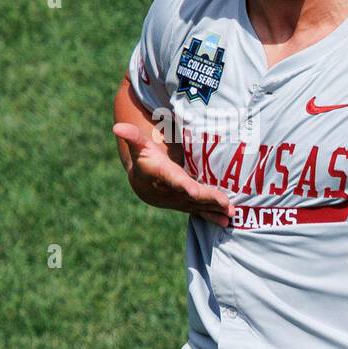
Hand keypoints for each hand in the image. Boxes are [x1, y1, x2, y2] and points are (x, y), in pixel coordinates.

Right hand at [112, 122, 234, 226]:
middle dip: (208, 199)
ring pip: (199, 205)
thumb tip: (116, 126)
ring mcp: (180, 200)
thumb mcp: (138, 146)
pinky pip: (200, 211)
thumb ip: (132, 136)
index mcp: (162, 176)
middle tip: (224, 203)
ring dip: (215, 209)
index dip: (183, 185)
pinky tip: (226, 221)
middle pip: (192, 195)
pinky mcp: (187, 205)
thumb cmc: (144, 160)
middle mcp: (171, 192)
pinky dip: (213, 217)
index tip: (193, 190)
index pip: (173, 180)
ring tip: (231, 213)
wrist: (142, 184)